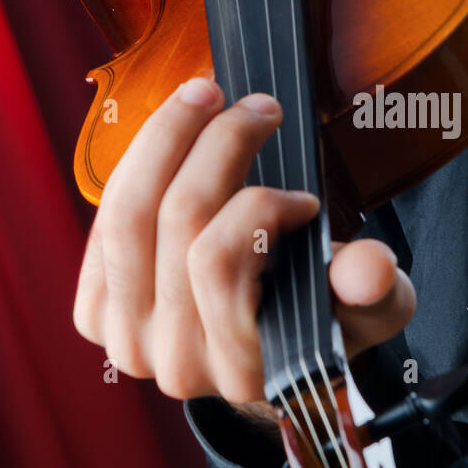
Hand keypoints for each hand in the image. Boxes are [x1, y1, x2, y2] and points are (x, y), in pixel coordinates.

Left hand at [73, 77, 414, 410]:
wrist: (263, 354)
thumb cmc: (314, 321)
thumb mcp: (363, 310)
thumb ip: (373, 290)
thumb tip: (370, 267)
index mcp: (240, 369)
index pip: (220, 262)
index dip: (261, 206)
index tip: (306, 194)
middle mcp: (174, 363)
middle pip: (174, 220)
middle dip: (218, 143)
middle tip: (257, 107)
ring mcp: (127, 339)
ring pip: (127, 212)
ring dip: (168, 137)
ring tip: (208, 98)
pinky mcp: (95, 313)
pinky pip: (104, 219)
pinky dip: (139, 165)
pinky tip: (174, 138)